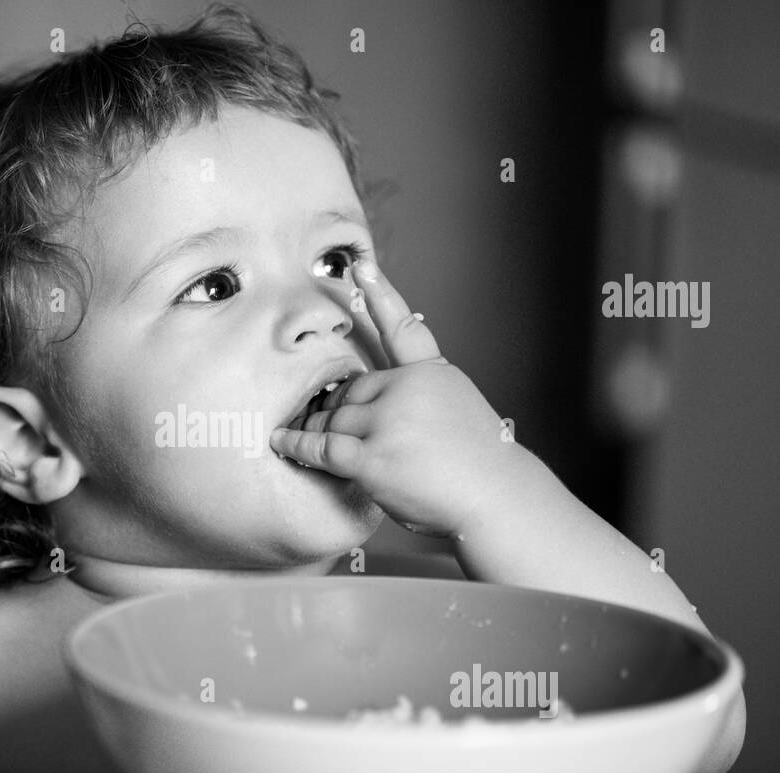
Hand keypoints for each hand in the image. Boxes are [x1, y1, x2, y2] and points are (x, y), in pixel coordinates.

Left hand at [269, 260, 535, 535]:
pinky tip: (282, 443)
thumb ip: (421, 396)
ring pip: (334, 419)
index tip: (361, 268)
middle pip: (351, 390)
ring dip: (317, 432)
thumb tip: (375, 401)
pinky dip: (298, 445)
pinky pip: (322, 446)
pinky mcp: (374, 454)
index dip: (381, 296)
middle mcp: (410, 387)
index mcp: (433, 373)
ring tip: (303, 441)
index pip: (402, 329)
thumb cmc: (478, 468)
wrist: (497, 497)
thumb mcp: (458, 410)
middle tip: (316, 422)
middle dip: (334, 410)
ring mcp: (392, 419)